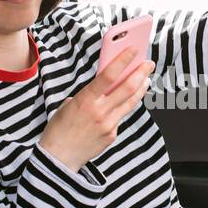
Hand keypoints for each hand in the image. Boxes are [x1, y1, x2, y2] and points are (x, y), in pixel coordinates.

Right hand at [39, 47, 154, 172]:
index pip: (108, 75)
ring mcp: (108, 125)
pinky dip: (123, 108)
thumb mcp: (68, 105)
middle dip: (140, 73)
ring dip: (140, 89)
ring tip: (146, 79)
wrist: (59, 158)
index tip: (133, 50)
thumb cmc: (59, 130)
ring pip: (130, 103)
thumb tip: (102, 86)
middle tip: (148, 64)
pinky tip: (124, 103)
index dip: (123, 60)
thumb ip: (87, 95)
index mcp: (85, 100)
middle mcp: (100, 112)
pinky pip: (120, 118)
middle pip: (127, 88)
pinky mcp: (112, 135)